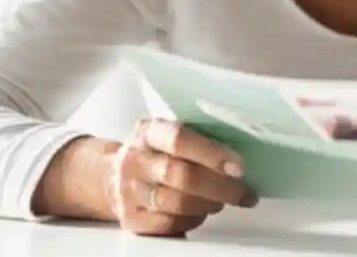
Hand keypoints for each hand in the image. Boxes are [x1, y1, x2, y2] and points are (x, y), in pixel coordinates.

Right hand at [106, 118, 258, 235]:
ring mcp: (130, 191)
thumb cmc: (156, 153)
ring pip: (178, 203)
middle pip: (182, 176)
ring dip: (210, 203)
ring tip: (224, 199)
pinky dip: (194, 219)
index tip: (239, 166)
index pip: (179, 139)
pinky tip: (203, 210)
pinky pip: (171, 224)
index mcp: (148, 131)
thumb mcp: (168, 133)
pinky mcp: (133, 219)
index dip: (212, 154)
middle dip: (220, 186)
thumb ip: (198, 138)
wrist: (113, 176)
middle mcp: (135, 160)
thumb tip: (242, 151)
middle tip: (243, 191)